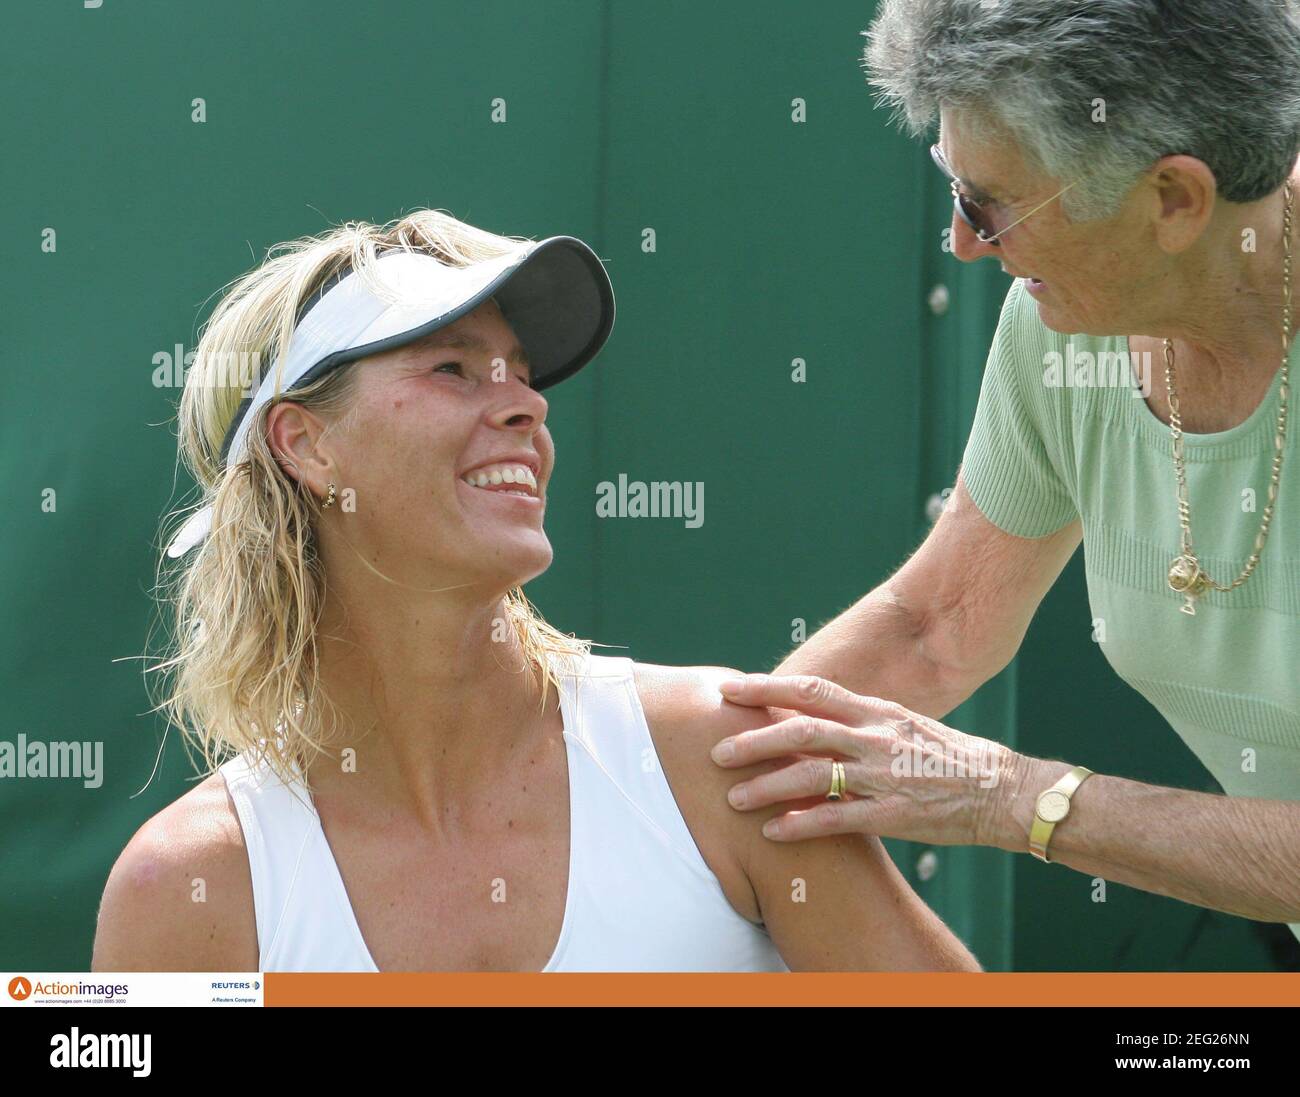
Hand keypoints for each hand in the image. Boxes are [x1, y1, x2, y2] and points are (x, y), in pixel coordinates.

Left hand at [711, 673, 1030, 848]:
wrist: (1000, 789)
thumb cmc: (947, 756)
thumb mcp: (901, 723)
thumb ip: (858, 720)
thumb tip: (810, 717)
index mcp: (876, 711)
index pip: (812, 690)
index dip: (766, 688)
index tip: (729, 690)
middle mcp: (874, 737)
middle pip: (801, 730)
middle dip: (754, 740)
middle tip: (717, 751)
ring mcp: (883, 775)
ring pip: (811, 774)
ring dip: (767, 786)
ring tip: (733, 799)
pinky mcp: (893, 814)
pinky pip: (837, 818)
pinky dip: (801, 824)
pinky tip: (774, 831)